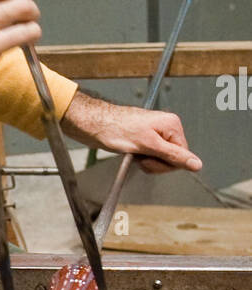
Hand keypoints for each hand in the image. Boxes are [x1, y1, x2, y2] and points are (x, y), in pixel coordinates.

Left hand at [60, 92, 201, 172]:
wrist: (93, 125)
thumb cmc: (116, 129)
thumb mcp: (148, 146)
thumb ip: (174, 156)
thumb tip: (196, 164)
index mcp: (172, 125)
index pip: (183, 155)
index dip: (166, 163)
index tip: (150, 159)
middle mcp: (166, 128)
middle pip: (172, 158)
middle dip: (155, 163)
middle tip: (140, 155)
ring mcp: (155, 133)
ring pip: (160, 159)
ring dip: (147, 162)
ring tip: (134, 152)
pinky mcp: (144, 139)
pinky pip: (150, 156)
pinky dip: (141, 159)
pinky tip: (131, 153)